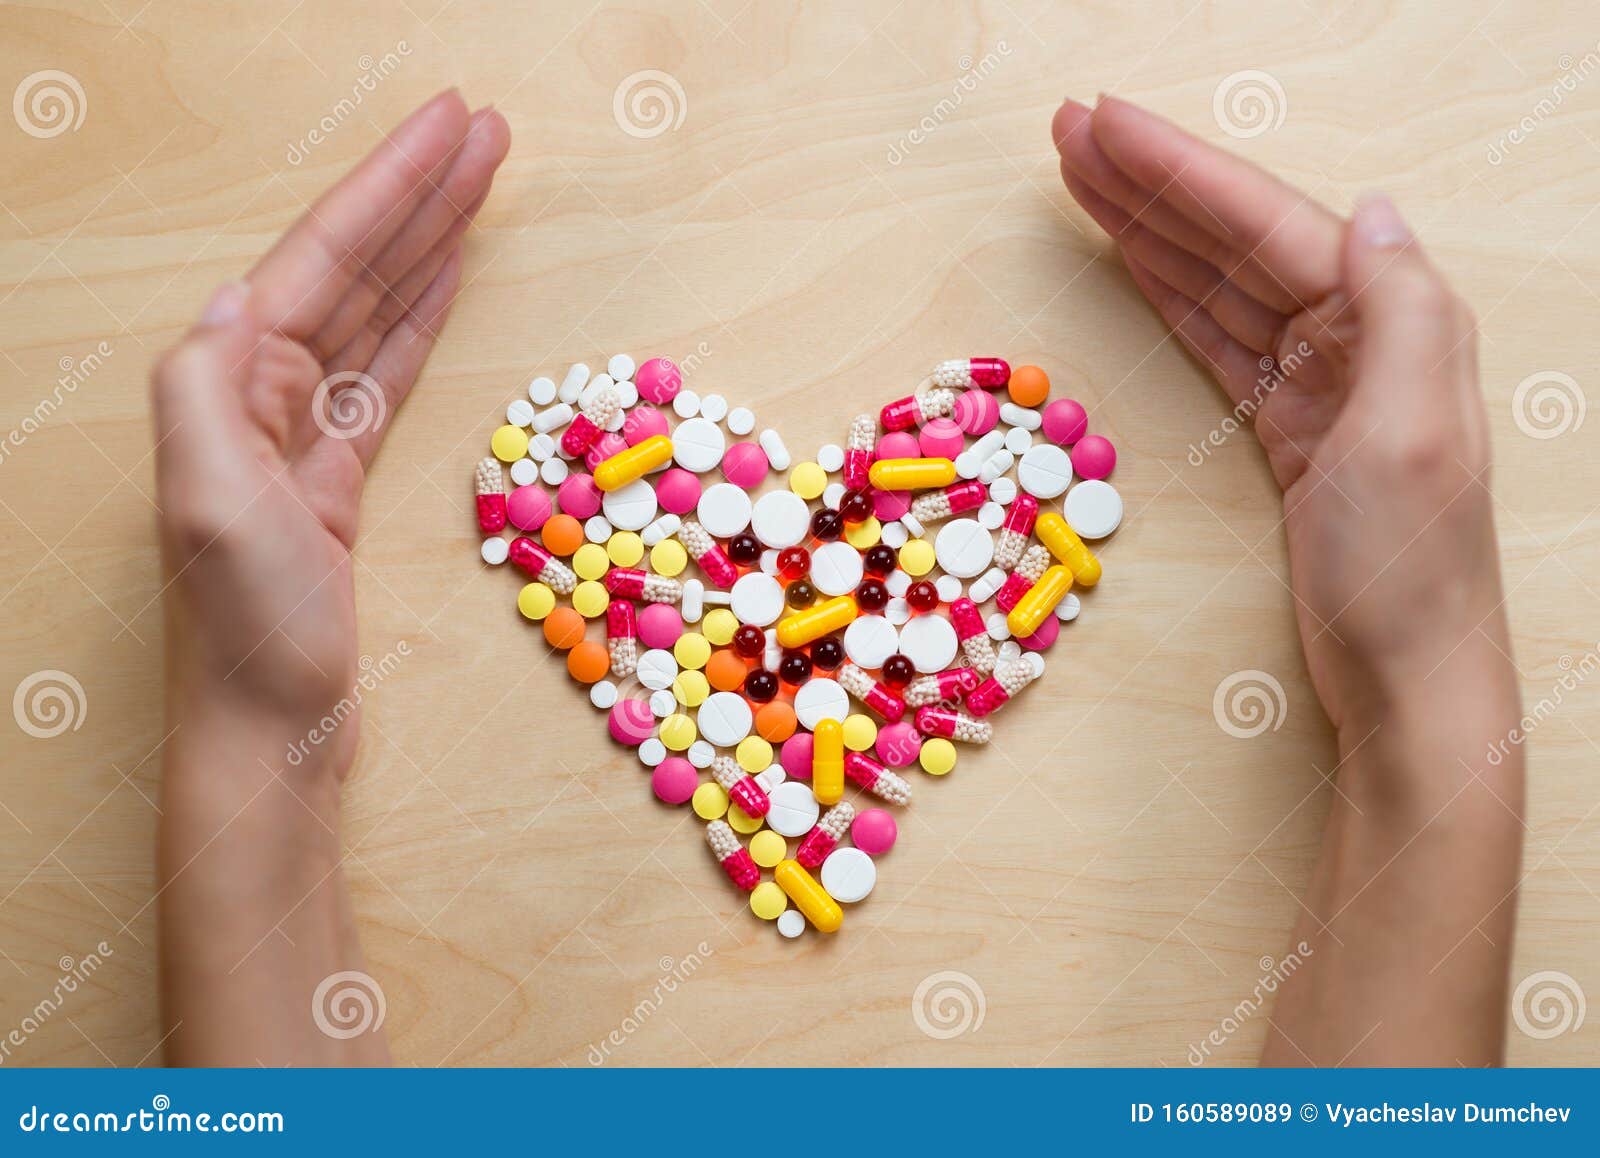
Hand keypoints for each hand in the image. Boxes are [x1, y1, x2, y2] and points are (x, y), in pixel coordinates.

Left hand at [153, 91, 508, 1064]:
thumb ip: (211, 387)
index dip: (391, 186)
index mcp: (231, 380)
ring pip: (375, 311)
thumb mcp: (208, 501)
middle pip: (354, 267)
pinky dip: (420, 320)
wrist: (269, 727)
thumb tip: (245, 295)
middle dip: (420, 195)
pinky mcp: (337, 474)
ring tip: (480, 185)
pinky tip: (448, 281)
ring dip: (427, 244)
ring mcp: (303, 430)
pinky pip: (385, 371)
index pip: (324, 258)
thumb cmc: (246, 628)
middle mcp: (260, 391)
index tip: (454, 125)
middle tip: (488, 133)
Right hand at [1052, 96, 1512, 735]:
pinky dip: (1172, 297)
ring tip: (1081, 180)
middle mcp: (1359, 336)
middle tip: (1070, 136)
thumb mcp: (1415, 432)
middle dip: (1152, 184)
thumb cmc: (1408, 569)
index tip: (1104, 125)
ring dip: (1152, 230)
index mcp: (1392, 320)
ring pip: (1221, 283)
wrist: (1408, 678)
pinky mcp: (1289, 426)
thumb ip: (1402, 309)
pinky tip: (1133, 263)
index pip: (1268, 224)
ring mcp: (1321, 380)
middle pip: (1238, 239)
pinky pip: (1221, 339)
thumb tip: (1371, 207)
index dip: (1181, 171)